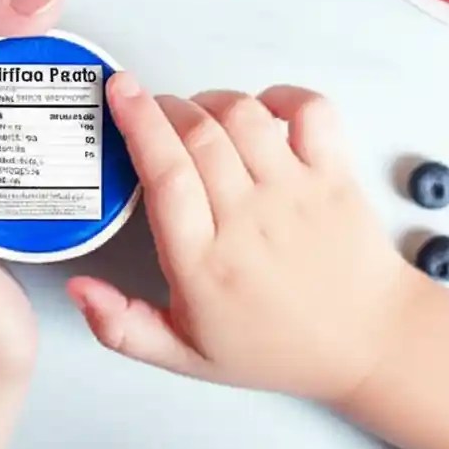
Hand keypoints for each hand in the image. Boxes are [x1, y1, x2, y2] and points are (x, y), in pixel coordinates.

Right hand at [68, 76, 421, 401]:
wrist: (370, 345)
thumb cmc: (277, 348)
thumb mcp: (186, 356)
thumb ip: (123, 327)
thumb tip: (78, 288)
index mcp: (205, 265)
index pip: (166, 174)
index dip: (138, 122)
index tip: (118, 92)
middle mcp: (250, 222)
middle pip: (198, 135)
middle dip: (164, 106)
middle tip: (149, 110)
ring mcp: (296, 194)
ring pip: (244, 116)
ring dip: (211, 100)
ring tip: (197, 115)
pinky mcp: (335, 176)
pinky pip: (310, 111)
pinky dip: (282, 95)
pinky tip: (262, 109)